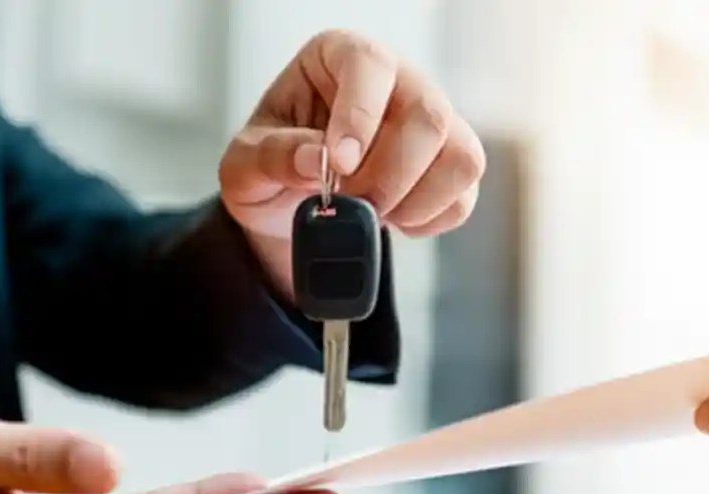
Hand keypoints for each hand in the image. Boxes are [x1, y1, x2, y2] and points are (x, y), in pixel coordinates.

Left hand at [218, 29, 485, 298]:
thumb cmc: (269, 168)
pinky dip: (427, 220)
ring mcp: (432, 124)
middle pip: (429, 113)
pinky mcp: (450, 167)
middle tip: (351, 202)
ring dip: (415, 200)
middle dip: (390, 173)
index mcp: (339, 58)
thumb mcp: (245, 165)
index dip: (360, 113)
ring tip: (373, 212)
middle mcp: (398, 81)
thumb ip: (273, 156)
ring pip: (461, 155)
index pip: (370, 64)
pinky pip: (464, 196)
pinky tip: (392, 220)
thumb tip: (319, 161)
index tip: (339, 164)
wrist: (289, 209)